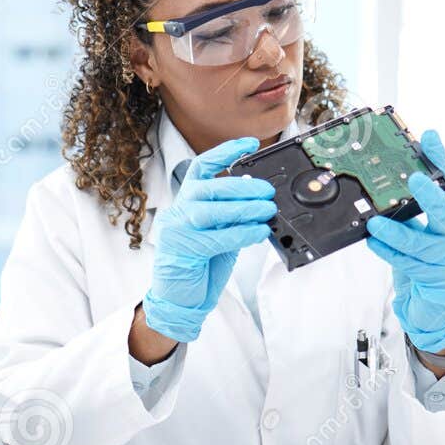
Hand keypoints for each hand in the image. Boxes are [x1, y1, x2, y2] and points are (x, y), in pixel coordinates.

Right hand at [142, 136, 275, 343]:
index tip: (251, 144)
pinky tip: (258, 233)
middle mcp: (178, 211)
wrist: (181, 300)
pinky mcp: (181, 249)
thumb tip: (261, 203)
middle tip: (268, 191)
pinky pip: (215, 237)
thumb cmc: (201, 266)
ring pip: (211, 210)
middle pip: (210, 187)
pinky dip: (240, 234)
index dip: (225, 152)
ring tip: (268, 210)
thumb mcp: (220, 234)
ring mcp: (176, 229)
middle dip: (243, 187)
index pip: (202, 167)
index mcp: (187, 202)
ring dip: (244, 209)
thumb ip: (232, 218)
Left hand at [365, 129, 444, 352]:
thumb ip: (409, 212)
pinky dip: (389, 252)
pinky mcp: (440, 279)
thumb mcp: (420, 232)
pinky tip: (374, 244)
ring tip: (372, 224)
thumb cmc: (425, 263)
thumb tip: (382, 185)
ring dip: (395, 232)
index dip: (441, 159)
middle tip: (415, 179)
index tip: (429, 136)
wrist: (435, 307)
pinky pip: (410, 264)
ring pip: (421, 242)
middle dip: (430, 194)